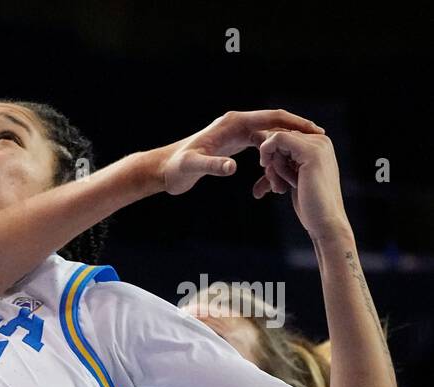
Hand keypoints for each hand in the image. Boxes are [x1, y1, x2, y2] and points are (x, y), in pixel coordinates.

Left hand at [155, 109, 324, 195]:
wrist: (162, 170)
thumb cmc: (175, 169)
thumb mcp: (193, 168)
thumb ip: (212, 167)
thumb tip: (232, 167)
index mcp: (232, 123)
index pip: (271, 118)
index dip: (295, 124)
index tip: (316, 131)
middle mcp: (236, 123)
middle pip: (275, 121)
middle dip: (298, 129)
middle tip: (322, 138)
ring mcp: (235, 132)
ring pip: (269, 132)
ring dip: (288, 140)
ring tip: (311, 149)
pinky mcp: (233, 143)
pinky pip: (261, 143)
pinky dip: (275, 150)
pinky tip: (288, 160)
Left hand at [254, 130, 350, 238]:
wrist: (324, 221)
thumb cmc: (307, 204)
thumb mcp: (291, 178)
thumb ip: (280, 161)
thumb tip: (256, 139)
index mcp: (317, 145)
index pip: (282, 140)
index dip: (270, 158)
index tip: (270, 181)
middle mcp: (320, 140)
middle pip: (277, 138)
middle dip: (270, 163)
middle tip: (273, 187)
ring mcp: (317, 144)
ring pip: (276, 140)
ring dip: (272, 168)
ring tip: (281, 189)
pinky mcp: (311, 151)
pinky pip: (278, 141)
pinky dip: (274, 164)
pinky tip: (282, 185)